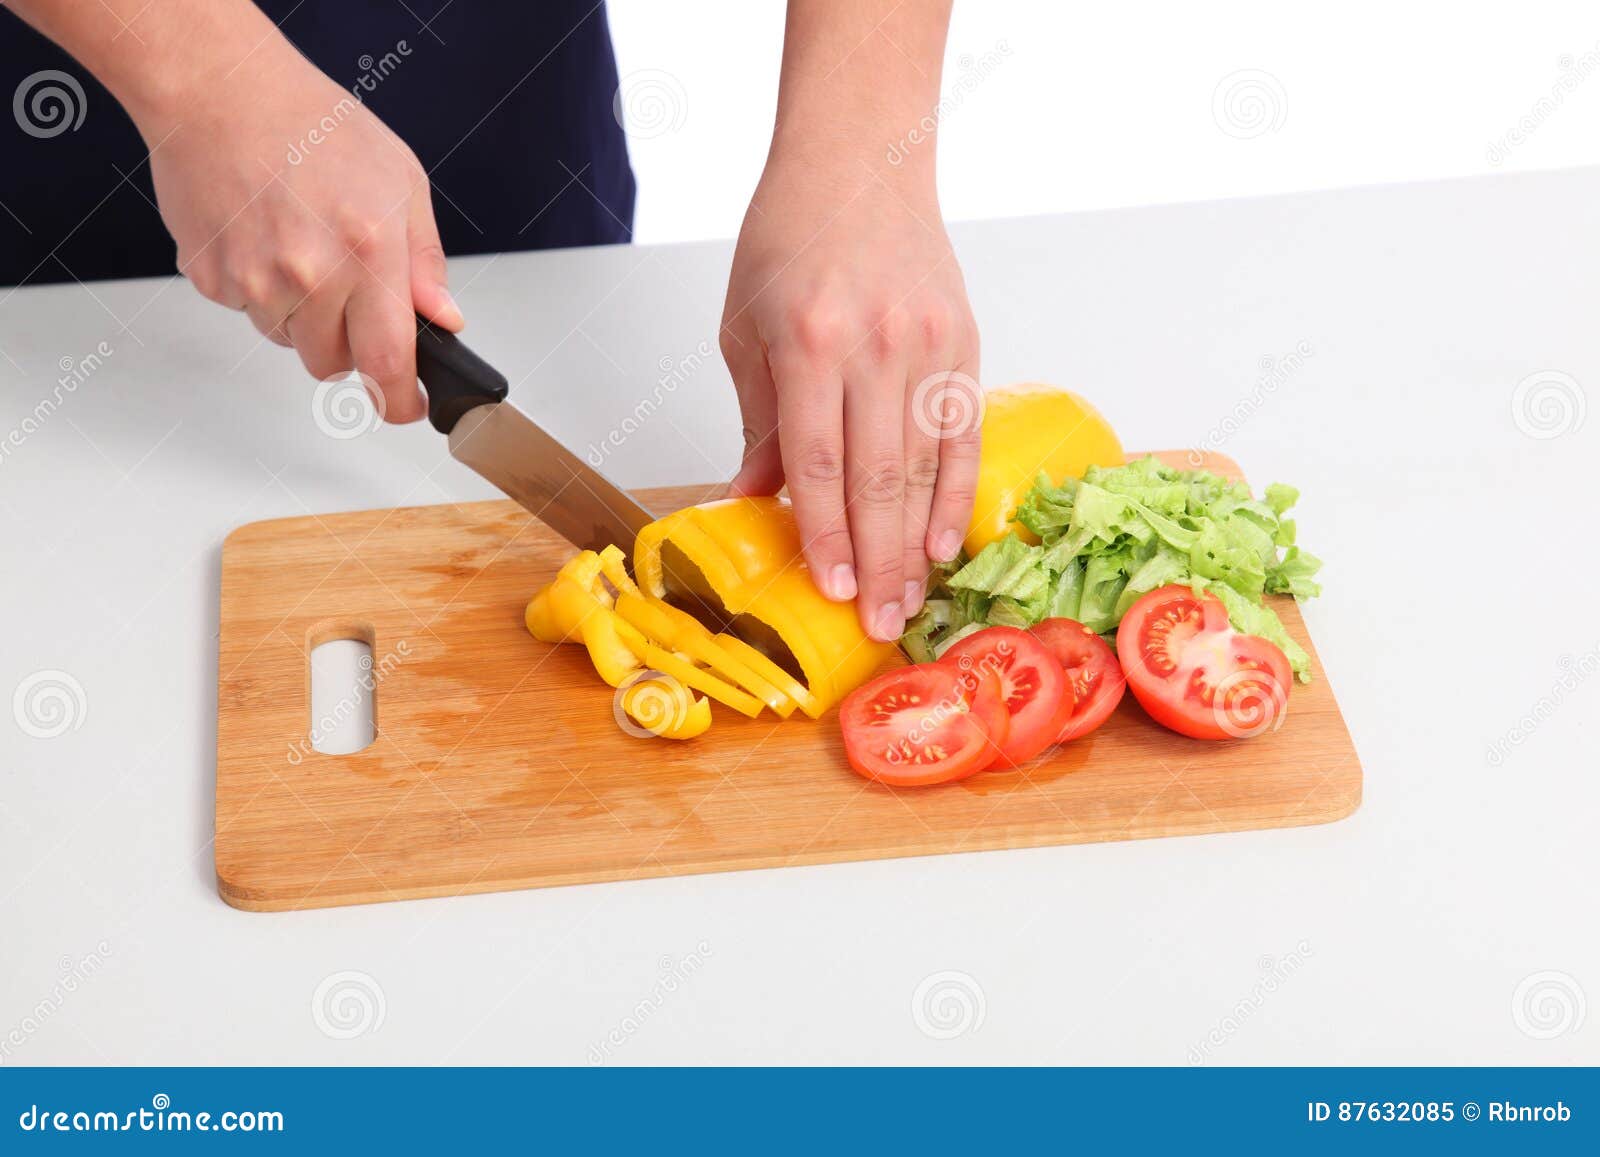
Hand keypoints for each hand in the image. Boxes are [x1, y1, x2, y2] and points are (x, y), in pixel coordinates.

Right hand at [138, 42, 461, 421]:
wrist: (220, 92)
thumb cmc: (312, 125)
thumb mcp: (401, 183)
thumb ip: (425, 262)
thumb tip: (444, 318)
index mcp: (368, 253)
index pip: (389, 363)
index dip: (400, 400)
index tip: (407, 406)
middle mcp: (311, 275)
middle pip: (334, 364)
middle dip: (348, 343)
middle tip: (348, 289)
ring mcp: (255, 281)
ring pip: (289, 340)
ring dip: (301, 315)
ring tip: (301, 246)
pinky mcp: (211, 278)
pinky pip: (247, 311)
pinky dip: (259, 288)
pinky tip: (263, 236)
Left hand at [721, 154, 980, 642]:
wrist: (860, 164)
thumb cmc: (791, 239)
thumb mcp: (745, 327)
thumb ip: (757, 419)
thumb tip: (755, 498)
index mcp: (811, 342)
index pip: (819, 462)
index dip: (825, 534)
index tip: (830, 590)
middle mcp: (875, 347)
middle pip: (878, 478)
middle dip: (875, 562)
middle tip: (877, 625)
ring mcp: (926, 346)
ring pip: (923, 467)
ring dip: (914, 545)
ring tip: (907, 603)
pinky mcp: (963, 344)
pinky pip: (961, 437)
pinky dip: (954, 495)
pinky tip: (944, 545)